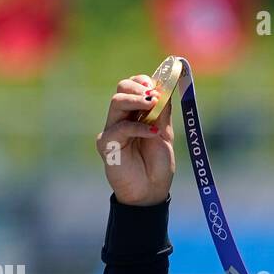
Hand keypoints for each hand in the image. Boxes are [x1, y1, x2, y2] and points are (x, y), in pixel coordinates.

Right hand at [95, 73, 175, 206]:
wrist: (151, 191)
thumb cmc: (158, 165)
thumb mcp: (165, 134)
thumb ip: (162, 113)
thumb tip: (166, 87)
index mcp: (136, 113)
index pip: (134, 86)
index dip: (145, 82)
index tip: (159, 86)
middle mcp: (122, 118)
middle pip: (122, 89)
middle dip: (139, 88)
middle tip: (154, 95)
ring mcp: (112, 129)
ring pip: (117, 102)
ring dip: (137, 100)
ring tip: (153, 104)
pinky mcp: (106, 143)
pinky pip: (120, 128)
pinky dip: (138, 127)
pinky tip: (152, 132)